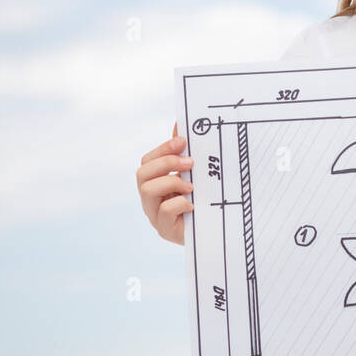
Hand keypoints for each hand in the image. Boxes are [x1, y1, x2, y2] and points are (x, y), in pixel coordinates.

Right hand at [136, 122, 194, 244]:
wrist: (213, 230)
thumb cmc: (200, 200)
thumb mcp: (193, 175)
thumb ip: (184, 154)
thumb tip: (180, 125)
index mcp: (154, 182)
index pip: (147, 161)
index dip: (163, 149)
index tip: (183, 141)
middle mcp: (150, 198)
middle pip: (142, 174)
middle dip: (166, 163)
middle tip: (190, 162)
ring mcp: (155, 215)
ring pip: (147, 191)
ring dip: (171, 182)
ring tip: (191, 187)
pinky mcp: (165, 229)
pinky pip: (164, 212)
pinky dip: (179, 204)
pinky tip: (192, 204)